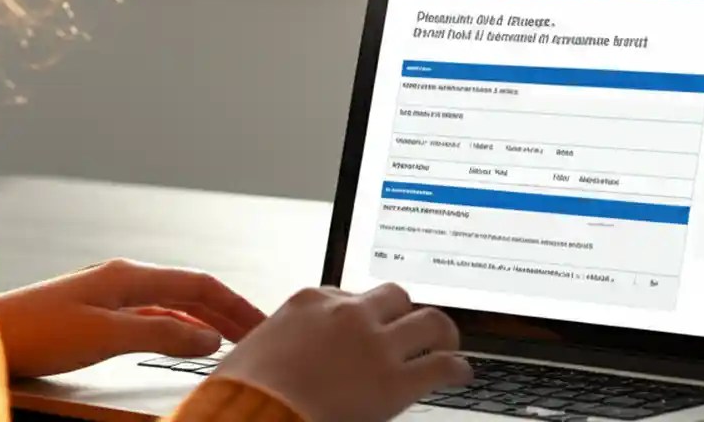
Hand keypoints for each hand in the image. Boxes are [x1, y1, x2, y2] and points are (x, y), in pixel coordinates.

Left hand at [0, 258, 265, 377]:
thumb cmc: (38, 331)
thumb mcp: (106, 335)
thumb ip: (160, 335)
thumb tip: (210, 338)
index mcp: (130, 276)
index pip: (199, 283)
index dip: (235, 303)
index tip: (263, 322)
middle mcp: (124, 279)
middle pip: (190, 291)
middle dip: (227, 310)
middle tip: (258, 334)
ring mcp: (110, 295)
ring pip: (173, 305)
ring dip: (205, 320)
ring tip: (232, 339)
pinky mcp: (97, 313)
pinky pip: (154, 316)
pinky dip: (179, 328)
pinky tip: (187, 341)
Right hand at [213, 283, 471, 421]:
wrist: (252, 416)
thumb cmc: (244, 393)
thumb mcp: (254, 351)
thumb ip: (281, 341)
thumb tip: (281, 354)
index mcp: (311, 302)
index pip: (350, 295)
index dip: (363, 314)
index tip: (367, 324)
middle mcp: (349, 314)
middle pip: (394, 296)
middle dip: (404, 313)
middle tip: (410, 328)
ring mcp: (375, 344)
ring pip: (429, 320)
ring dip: (441, 332)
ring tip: (447, 342)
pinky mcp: (396, 381)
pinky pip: (442, 364)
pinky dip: (457, 368)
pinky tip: (459, 374)